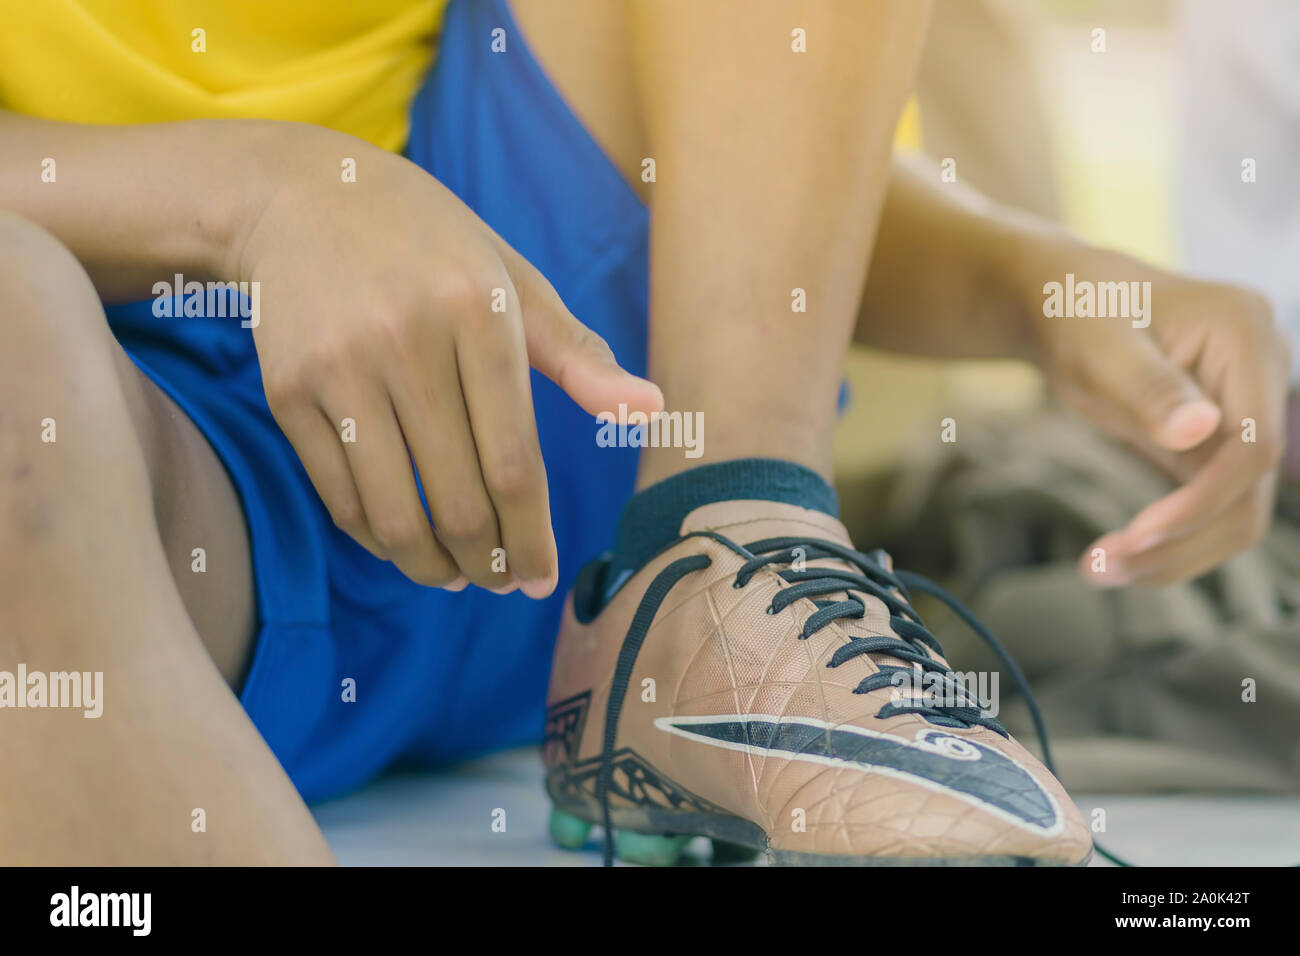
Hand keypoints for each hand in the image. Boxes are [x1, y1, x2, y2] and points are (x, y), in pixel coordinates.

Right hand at [229, 126, 661, 595]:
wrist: (303, 196)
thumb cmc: (434, 248)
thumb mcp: (514, 283)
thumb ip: (580, 357)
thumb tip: (654, 411)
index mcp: (478, 312)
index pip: (515, 464)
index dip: (532, 538)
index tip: (542, 578)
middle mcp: (405, 341)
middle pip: (458, 500)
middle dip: (489, 564)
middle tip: (502, 583)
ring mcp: (338, 368)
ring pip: (393, 514)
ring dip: (432, 568)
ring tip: (456, 577)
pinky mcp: (286, 390)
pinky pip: (339, 497)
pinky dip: (378, 539)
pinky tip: (405, 544)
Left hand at [1026, 244, 1290, 586]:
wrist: (1062, 299)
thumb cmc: (1078, 308)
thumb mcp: (1101, 344)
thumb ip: (1149, 387)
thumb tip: (1202, 431)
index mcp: (1247, 336)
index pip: (1254, 444)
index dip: (1204, 500)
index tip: (1140, 535)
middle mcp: (1261, 375)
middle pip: (1249, 489)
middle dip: (1183, 541)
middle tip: (1102, 569)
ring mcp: (1243, 412)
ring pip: (1235, 510)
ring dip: (1175, 553)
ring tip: (1098, 572)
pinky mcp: (1215, 444)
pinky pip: (1209, 506)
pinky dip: (1169, 539)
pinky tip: (1117, 558)